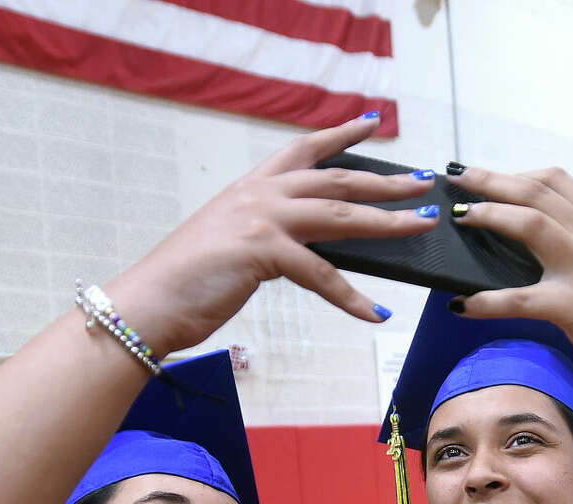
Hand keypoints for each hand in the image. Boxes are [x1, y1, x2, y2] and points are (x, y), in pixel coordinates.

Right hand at [100, 114, 436, 356]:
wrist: (148, 301)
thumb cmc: (188, 281)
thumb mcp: (233, 245)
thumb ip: (269, 236)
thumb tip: (309, 248)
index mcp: (251, 188)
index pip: (303, 150)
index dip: (341, 134)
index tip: (372, 121)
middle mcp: (259, 195)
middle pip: (337, 180)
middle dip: (386, 180)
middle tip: (424, 181)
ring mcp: (261, 220)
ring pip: (340, 215)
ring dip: (388, 222)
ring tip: (422, 225)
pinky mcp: (262, 252)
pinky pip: (322, 275)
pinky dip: (352, 298)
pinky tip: (376, 312)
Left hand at [444, 165, 572, 401]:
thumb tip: (534, 244)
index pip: (557, 181)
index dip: (516, 173)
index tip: (489, 177)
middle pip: (536, 191)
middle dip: (490, 180)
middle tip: (458, 178)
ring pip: (528, 223)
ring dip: (487, 214)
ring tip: (460, 217)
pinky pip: (518, 298)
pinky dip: (485, 301)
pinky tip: (463, 305)